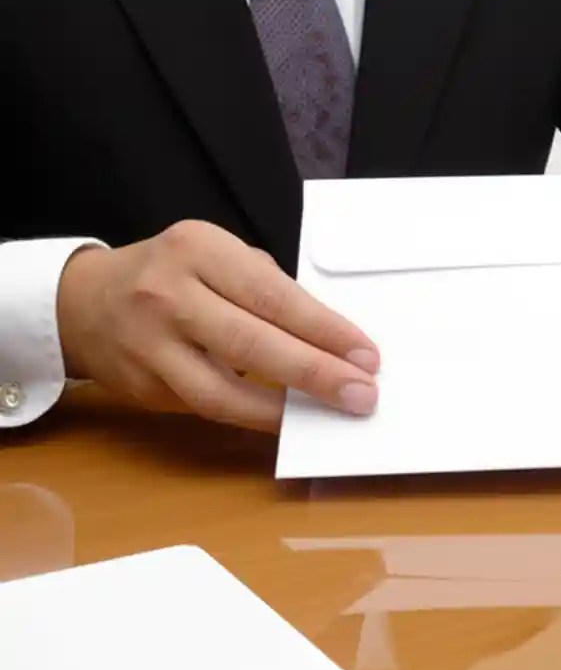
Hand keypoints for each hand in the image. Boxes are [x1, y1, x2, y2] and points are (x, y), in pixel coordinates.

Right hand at [56, 221, 380, 432]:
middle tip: (362, 394)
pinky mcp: (143, 388)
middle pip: (252, 343)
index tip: (366, 356)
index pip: (274, 295)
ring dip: (283, 410)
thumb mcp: (216, 254)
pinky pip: (207, 409)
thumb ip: (266, 286)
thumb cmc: (173, 275)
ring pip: (223, 391)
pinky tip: (286, 419)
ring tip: (328, 415)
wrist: (85, 302)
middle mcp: (169, 296)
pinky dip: (252, 417)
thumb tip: (331, 338)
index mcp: (198, 250)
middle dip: (315, 373)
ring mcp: (150, 347)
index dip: (325, 330)